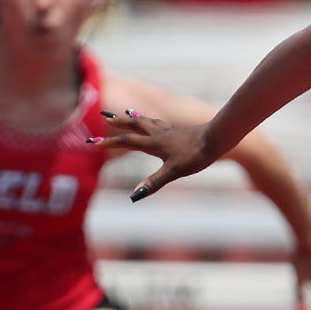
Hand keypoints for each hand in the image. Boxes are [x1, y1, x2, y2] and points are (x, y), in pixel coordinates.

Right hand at [92, 108, 214, 200]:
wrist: (217, 139)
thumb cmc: (196, 156)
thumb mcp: (173, 172)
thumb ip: (153, 183)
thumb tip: (134, 196)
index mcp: (154, 144)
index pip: (126, 142)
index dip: (109, 143)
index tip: (93, 142)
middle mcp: (159, 134)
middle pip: (134, 125)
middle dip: (118, 123)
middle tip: (104, 117)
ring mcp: (169, 132)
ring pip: (147, 121)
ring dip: (134, 119)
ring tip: (126, 114)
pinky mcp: (179, 132)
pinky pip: (160, 124)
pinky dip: (152, 121)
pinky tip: (156, 124)